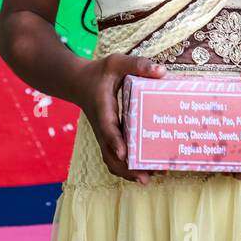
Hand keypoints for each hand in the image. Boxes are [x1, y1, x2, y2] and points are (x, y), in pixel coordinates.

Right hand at [74, 54, 167, 184]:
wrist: (78, 82)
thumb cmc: (99, 72)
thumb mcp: (116, 63)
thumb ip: (137, 65)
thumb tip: (162, 71)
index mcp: (103, 109)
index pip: (107, 128)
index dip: (115, 141)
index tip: (124, 153)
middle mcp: (102, 127)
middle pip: (109, 154)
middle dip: (127, 168)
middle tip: (148, 175)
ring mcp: (104, 135)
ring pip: (111, 160)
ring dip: (128, 172)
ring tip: (151, 177)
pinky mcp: (107, 138)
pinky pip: (114, 157)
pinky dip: (126, 167)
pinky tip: (144, 171)